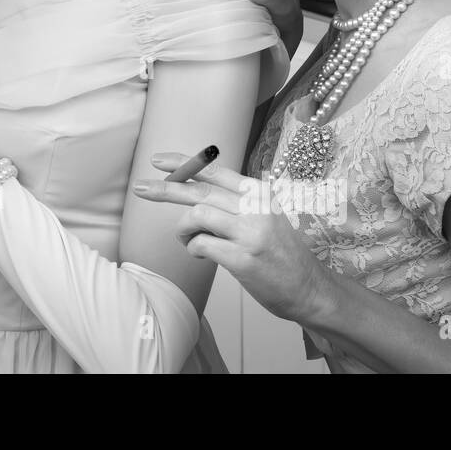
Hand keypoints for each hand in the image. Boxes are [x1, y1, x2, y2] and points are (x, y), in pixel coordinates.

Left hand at [132, 153, 338, 325]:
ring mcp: (249, 232)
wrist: (310, 288)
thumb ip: (237, 203)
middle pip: (199, 191)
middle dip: (164, 189)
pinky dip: (193, 248)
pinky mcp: (243, 258)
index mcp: (259, 193)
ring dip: (183, 229)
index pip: (215, 171)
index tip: (158, 160)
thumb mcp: (266, 216)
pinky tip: (200, 254)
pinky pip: (202, 244)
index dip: (183, 163)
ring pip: (197, 216)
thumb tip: (195, 196)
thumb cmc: (282, 254)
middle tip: (140, 188)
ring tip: (188, 240)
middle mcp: (255, 207)